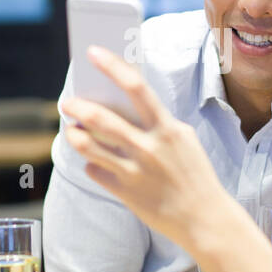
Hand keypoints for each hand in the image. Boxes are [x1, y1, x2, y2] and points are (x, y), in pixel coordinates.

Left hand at [61, 46, 234, 253]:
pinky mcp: (124, 193)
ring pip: (88, 146)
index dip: (111, 66)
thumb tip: (120, 105)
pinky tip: (95, 160)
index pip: (136, 87)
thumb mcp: (182, 140)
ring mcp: (135, 171)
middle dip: (78, 107)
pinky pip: (94, 170)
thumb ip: (155, 122)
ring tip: (72, 129)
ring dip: (74, 134)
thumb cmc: (193, 173)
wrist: (204, 219)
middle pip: (102, 118)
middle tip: (67, 102)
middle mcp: (149, 148)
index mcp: (167, 129)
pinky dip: (91, 162)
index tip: (92, 52)